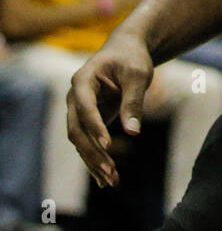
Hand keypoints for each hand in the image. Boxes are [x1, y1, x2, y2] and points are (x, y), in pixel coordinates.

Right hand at [66, 31, 154, 187]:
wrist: (126, 50)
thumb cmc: (132, 58)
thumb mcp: (138, 75)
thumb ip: (133, 102)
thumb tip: (134, 132)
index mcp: (83, 80)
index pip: (85, 107)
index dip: (95, 127)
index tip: (108, 145)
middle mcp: (74, 97)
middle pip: (77, 129)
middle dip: (93, 152)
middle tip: (110, 171)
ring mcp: (78, 109)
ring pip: (80, 140)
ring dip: (94, 161)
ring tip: (111, 181)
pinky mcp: (87, 119)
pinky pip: (88, 142)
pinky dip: (97, 159)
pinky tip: (106, 179)